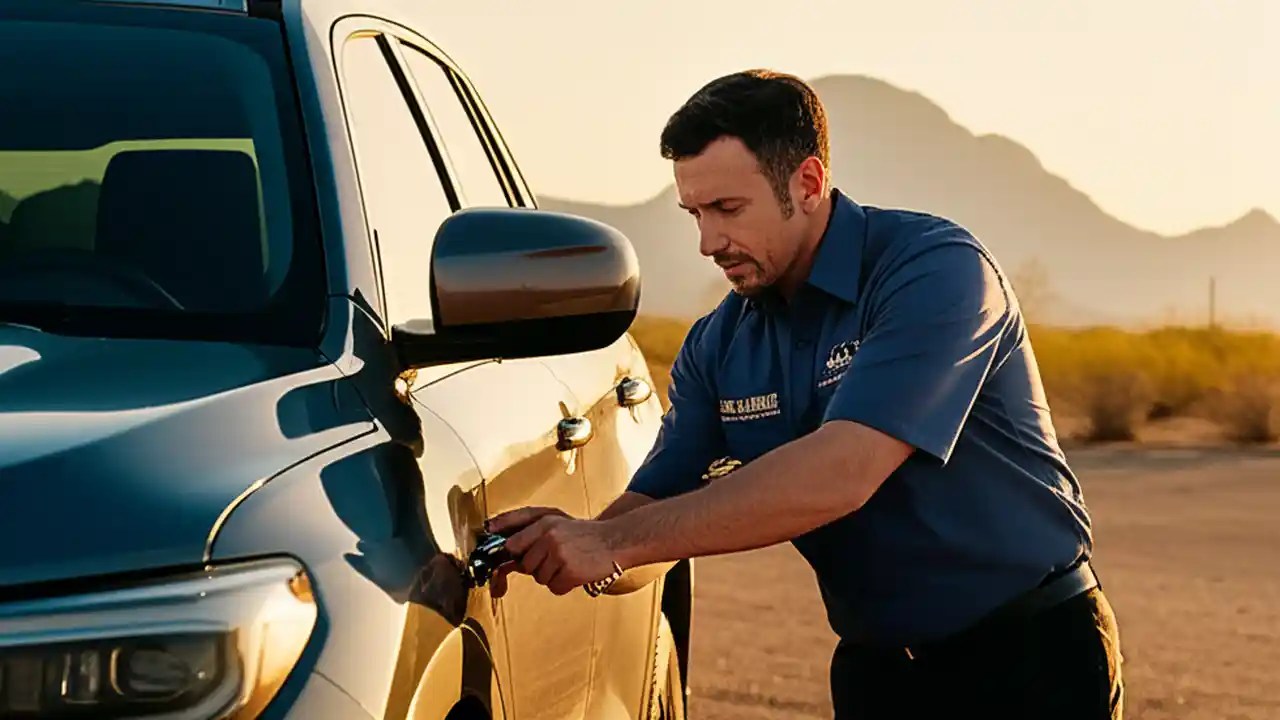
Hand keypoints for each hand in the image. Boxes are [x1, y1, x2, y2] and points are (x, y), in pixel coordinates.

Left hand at [506, 515, 624, 595]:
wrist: (616, 540)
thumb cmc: (586, 535)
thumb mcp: (557, 524)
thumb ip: (533, 535)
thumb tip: (509, 555)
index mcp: (544, 523)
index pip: (513, 544)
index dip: (514, 554)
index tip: (516, 559)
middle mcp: (549, 536)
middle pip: (525, 565)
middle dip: (537, 567)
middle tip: (555, 560)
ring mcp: (559, 554)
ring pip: (539, 578)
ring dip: (552, 576)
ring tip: (568, 564)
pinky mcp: (570, 571)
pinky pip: (554, 587)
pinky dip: (564, 585)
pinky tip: (575, 573)